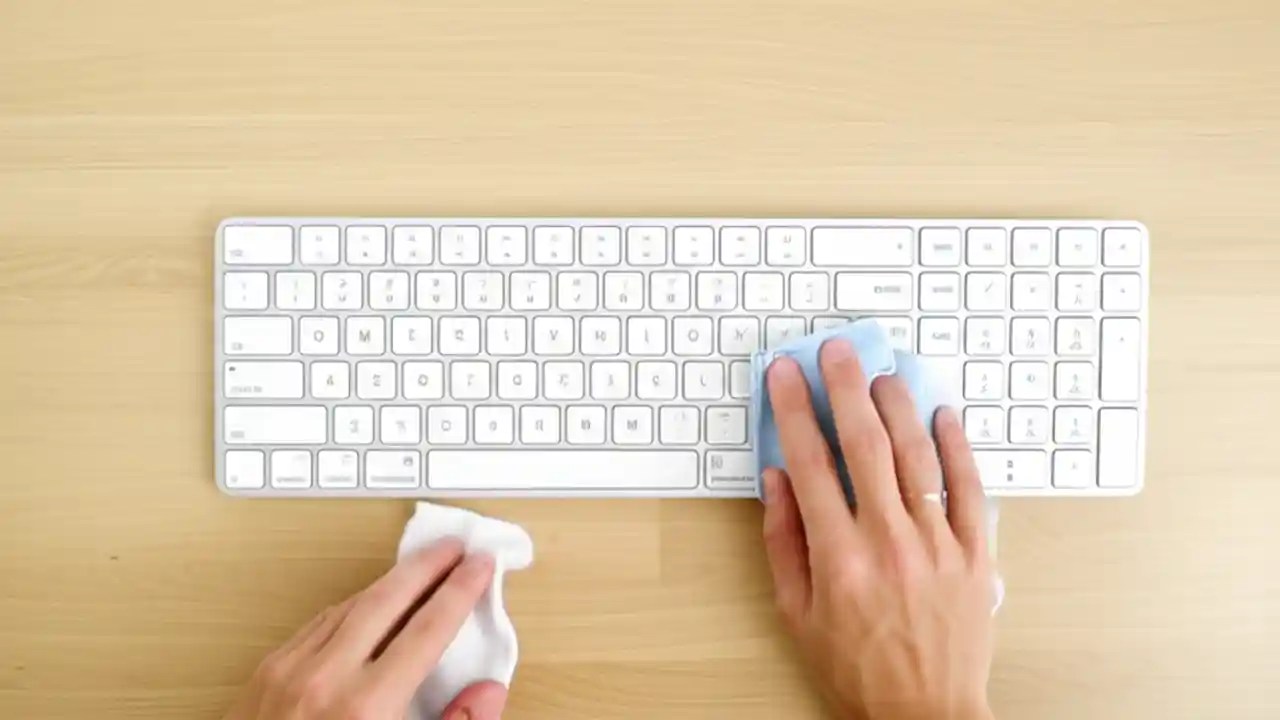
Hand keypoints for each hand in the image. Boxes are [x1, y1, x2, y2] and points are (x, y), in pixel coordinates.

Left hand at [225, 539, 505, 719]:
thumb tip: (487, 693)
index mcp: (366, 709)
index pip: (428, 628)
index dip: (461, 590)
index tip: (481, 568)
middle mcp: (325, 681)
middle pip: (387, 599)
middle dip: (426, 567)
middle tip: (454, 547)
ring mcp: (287, 674)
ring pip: (347, 606)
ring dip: (387, 581)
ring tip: (418, 568)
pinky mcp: (264, 677)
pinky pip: (315, 625)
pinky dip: (349, 606)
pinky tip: (365, 604)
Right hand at [762, 340, 994, 719]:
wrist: (926, 713)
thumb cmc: (856, 668)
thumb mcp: (796, 613)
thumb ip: (783, 542)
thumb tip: (778, 480)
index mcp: (839, 558)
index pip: (810, 463)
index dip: (794, 410)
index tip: (785, 375)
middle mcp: (889, 542)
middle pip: (865, 444)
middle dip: (845, 388)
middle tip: (835, 351)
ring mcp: (938, 545)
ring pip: (918, 455)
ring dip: (898, 406)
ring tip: (882, 375)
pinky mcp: (975, 554)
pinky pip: (969, 487)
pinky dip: (957, 446)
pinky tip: (942, 416)